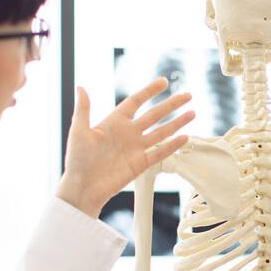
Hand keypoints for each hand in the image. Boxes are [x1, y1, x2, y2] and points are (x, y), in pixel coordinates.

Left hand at [56, 79, 194, 216]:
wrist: (82, 188)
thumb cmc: (77, 160)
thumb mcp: (79, 132)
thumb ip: (84, 109)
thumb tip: (80, 87)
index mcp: (114, 122)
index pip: (136, 101)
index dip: (149, 91)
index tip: (163, 82)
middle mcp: (128, 133)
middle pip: (155, 114)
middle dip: (171, 104)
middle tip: (187, 95)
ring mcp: (136, 148)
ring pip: (161, 131)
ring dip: (177, 123)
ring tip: (193, 113)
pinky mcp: (140, 164)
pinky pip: (160, 152)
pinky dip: (172, 145)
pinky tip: (185, 137)